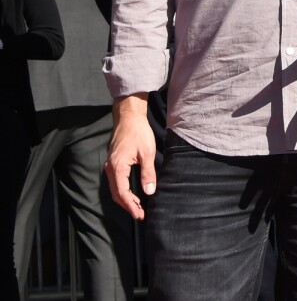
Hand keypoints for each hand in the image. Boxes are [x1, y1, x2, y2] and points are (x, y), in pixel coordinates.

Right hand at [105, 95, 156, 220]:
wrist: (129, 118)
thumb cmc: (139, 133)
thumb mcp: (147, 153)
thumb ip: (148, 173)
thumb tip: (150, 192)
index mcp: (117, 167)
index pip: (122, 193)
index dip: (131, 206)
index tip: (140, 215)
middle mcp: (110, 169)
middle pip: (117, 194)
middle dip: (128, 206)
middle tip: (141, 215)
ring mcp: (110, 166)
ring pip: (116, 189)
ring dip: (126, 199)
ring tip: (139, 207)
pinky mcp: (113, 164)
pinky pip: (117, 182)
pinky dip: (124, 191)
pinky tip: (134, 194)